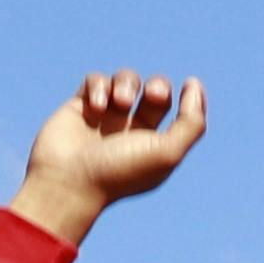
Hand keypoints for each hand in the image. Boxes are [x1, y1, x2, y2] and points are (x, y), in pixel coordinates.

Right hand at [13, 71, 205, 245]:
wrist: (68, 183)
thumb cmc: (119, 173)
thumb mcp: (167, 153)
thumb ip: (191, 123)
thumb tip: (195, 86)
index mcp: (154, 145)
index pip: (179, 112)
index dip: (188, 96)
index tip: (188, 86)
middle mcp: (131, 130)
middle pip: (155, 91)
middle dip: (158, 86)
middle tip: (152, 96)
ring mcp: (105, 118)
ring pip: (125, 80)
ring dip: (126, 83)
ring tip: (120, 103)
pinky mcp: (80, 107)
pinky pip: (95, 80)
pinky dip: (98, 86)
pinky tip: (96, 107)